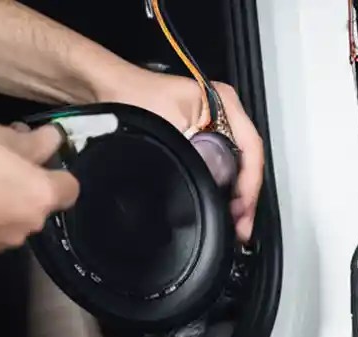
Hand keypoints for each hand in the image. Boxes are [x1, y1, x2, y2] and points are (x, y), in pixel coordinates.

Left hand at [105, 69, 264, 242]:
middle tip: (242, 226)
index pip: (251, 150)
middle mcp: (224, 114)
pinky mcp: (199, 139)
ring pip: (235, 167)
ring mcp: (212, 127)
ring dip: (234, 196)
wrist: (106, 90)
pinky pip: (220, 167)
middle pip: (247, 162)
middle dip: (245, 197)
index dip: (250, 187)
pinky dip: (220, 188)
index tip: (243, 212)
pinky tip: (217, 205)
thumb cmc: (133, 97)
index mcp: (225, 104)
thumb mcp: (169, 130)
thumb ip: (196, 157)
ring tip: (233, 222)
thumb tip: (214, 189)